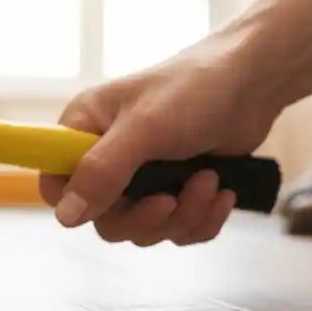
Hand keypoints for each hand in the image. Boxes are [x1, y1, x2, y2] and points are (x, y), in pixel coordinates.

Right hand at [40, 0, 311, 245]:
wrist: (256, 82)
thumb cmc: (195, 89)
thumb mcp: (144, 128)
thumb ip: (102, 172)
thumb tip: (65, 217)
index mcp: (85, 130)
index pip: (56, 183)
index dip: (77, 204)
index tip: (113, 204)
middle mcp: (108, 155)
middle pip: (104, 219)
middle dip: (145, 217)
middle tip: (171, 199)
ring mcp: (144, 176)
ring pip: (145, 229)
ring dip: (182, 215)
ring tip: (209, 181)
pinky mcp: (178, 189)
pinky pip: (178, 229)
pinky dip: (202, 218)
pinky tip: (222, 192)